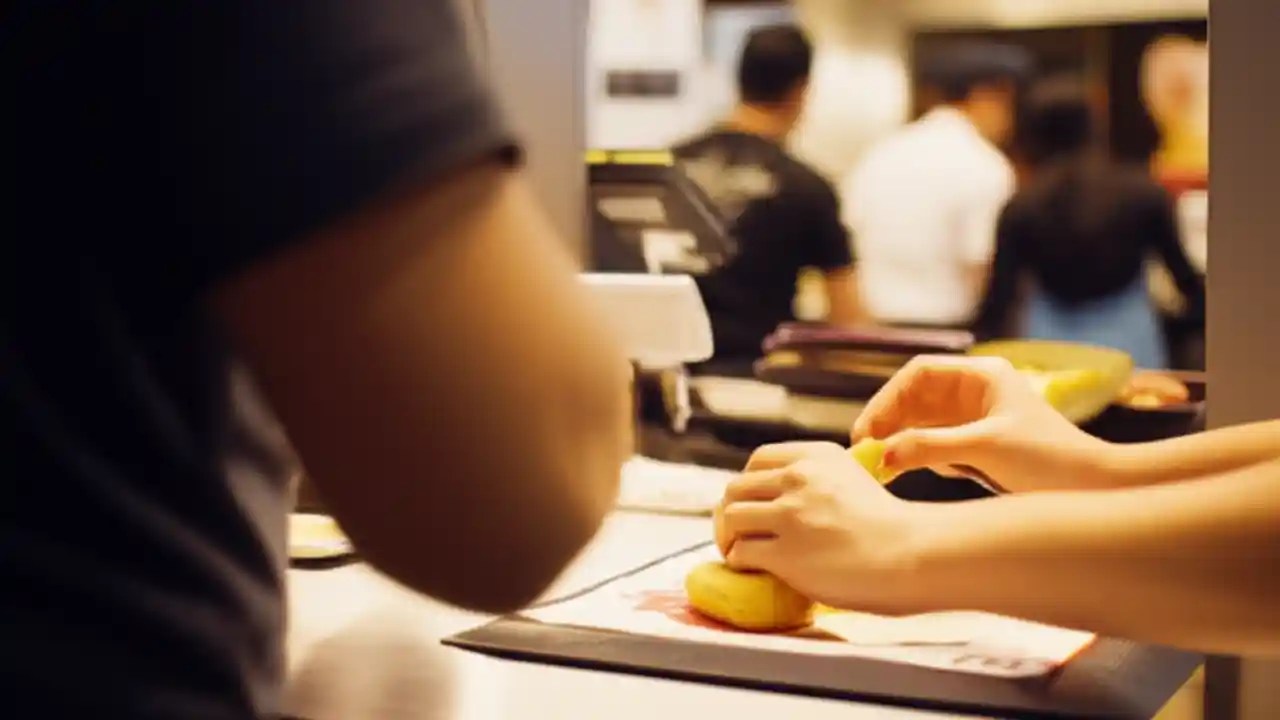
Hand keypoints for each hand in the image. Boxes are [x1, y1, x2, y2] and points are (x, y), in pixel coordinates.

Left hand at [713, 442, 922, 611]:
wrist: (913, 555)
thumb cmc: (893, 527)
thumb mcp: (856, 479)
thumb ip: (820, 481)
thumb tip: (786, 496)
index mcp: (817, 456)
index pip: (759, 459)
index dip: (748, 483)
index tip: (751, 500)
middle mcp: (800, 478)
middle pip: (737, 488)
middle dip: (732, 511)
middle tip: (737, 531)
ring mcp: (790, 515)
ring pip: (733, 517)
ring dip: (729, 536)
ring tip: (738, 551)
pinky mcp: (785, 552)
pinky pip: (741, 553)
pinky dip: (739, 562)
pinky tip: (751, 569)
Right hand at [852, 355, 1110, 491]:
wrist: (1094, 488)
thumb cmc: (1049, 458)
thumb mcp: (985, 448)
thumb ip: (931, 447)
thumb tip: (883, 454)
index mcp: (982, 376)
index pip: (919, 374)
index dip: (887, 398)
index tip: (869, 429)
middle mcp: (975, 393)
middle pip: (915, 399)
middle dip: (889, 423)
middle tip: (866, 451)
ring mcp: (975, 420)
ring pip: (921, 424)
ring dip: (901, 443)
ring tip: (882, 466)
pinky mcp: (976, 447)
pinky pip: (933, 446)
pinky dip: (919, 458)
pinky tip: (915, 472)